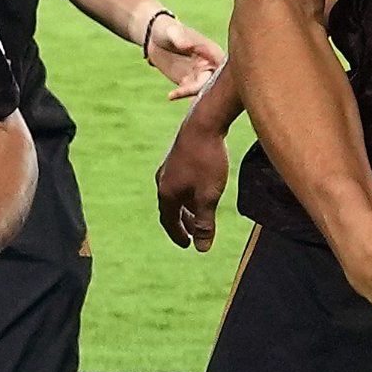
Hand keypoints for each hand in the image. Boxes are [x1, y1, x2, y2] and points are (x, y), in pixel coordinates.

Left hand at [144, 13, 223, 101]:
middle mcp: (210, 64)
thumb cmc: (166, 29)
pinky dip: (183, 95)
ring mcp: (199, 74)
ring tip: (175, 94)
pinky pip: (190, 93)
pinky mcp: (187, 82)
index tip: (206, 79)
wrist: (153, 36)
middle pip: (215, 82)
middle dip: (204, 88)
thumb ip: (180, 38)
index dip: (220, 76)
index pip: (223, 67)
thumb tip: (188, 45)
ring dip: (193, 95)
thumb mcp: (172, 31)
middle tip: (184, 90)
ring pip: (203, 90)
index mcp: (212, 51)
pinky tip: (171, 95)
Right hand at [155, 111, 231, 251]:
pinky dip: (189, 192)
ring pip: (176, 194)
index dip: (178, 235)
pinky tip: (202, 188)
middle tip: (196, 234)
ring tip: (200, 213)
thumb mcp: (209, 196)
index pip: (169, 221)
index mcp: (166, 193)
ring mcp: (169, 166)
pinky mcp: (178, 155)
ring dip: (187, 207)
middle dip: (184, 222)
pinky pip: (179, 181)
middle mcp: (163, 180)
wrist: (204, 122)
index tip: (187, 245)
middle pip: (171, 208)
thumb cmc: (207, 159)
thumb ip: (205, 223)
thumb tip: (202, 249)